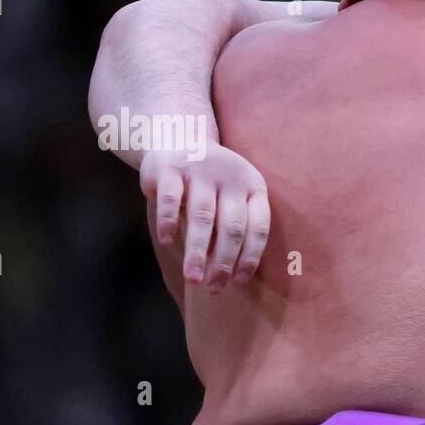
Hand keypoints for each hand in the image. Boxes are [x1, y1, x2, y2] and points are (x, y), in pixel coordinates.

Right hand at [139, 143, 270, 292]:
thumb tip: (230, 275)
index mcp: (253, 187)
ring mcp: (200, 171)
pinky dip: (169, 222)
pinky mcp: (170, 167)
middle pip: (232, 227)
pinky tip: (167, 242)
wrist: (180, 136)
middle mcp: (230, 178)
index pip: (258, 227)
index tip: (239, 281)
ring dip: (197, 251)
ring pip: (202, 217)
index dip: (250, 257)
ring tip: (193, 278)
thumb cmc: (212, 182)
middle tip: (214, 289)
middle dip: (223, 262)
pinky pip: (171, 200)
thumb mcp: (231, 197)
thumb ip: (233, 228)